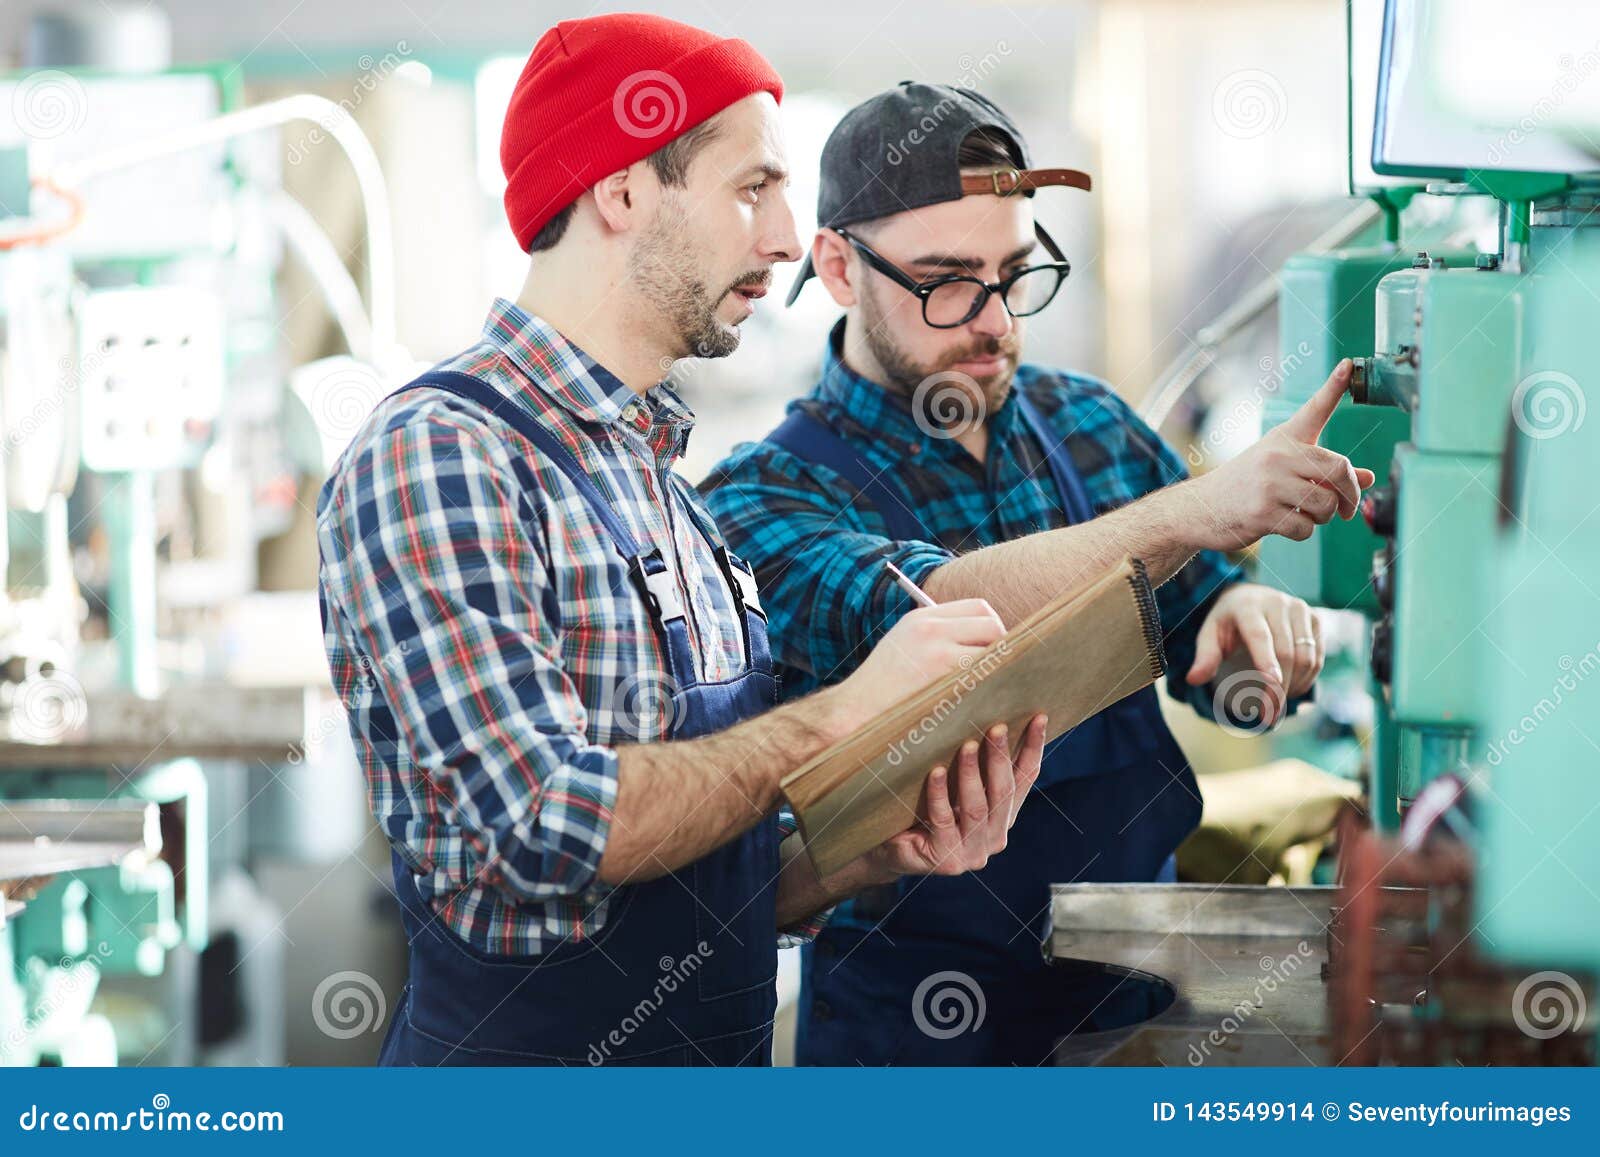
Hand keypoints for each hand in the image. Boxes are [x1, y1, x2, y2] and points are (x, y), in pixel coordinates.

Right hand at [828, 598, 1006, 735]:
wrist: (853, 715)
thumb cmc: (881, 690)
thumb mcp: (904, 647)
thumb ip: (939, 638)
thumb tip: (986, 643)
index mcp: (922, 618)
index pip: (979, 608)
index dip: (993, 629)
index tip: (993, 651)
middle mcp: (931, 628)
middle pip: (992, 625)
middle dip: (1004, 648)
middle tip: (1000, 673)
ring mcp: (937, 652)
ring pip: (994, 651)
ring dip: (1000, 671)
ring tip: (995, 690)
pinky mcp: (943, 678)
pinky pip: (985, 677)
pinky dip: (992, 689)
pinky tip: (987, 704)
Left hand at [861, 714, 1047, 877]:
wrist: (891, 851)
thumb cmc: (924, 809)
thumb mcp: (955, 788)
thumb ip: (976, 769)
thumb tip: (985, 717)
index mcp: (1003, 818)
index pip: (1025, 779)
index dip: (1033, 748)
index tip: (1039, 717)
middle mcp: (995, 838)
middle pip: (1003, 792)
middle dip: (1000, 757)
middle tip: (996, 727)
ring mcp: (972, 853)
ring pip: (977, 808)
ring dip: (972, 773)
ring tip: (966, 745)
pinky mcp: (946, 860)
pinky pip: (943, 820)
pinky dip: (939, 794)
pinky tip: (935, 772)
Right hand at [1184, 359, 1376, 551]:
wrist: (1201, 507)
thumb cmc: (1246, 485)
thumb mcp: (1282, 468)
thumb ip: (1325, 472)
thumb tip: (1368, 479)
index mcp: (1285, 439)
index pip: (1314, 409)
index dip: (1334, 386)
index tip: (1348, 364)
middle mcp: (1278, 456)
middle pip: (1339, 470)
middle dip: (1350, 495)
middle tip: (1346, 508)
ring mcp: (1269, 484)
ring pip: (1325, 504)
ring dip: (1323, 517)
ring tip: (1304, 512)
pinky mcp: (1262, 513)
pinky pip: (1306, 528)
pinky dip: (1303, 531)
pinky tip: (1285, 523)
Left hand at [1185, 583, 1322, 726]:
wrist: (1250, 597)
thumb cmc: (1228, 622)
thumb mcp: (1210, 634)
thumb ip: (1205, 657)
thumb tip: (1193, 680)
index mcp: (1248, 606)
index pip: (1260, 636)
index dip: (1267, 662)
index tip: (1272, 687)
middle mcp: (1278, 604)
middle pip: (1286, 652)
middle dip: (1279, 689)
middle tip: (1269, 717)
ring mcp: (1301, 610)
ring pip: (1306, 657)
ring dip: (1294, 686)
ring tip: (1276, 703)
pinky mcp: (1316, 619)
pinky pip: (1317, 657)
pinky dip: (1307, 679)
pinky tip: (1291, 690)